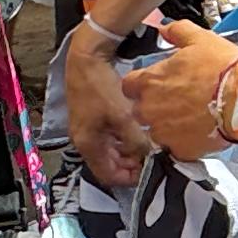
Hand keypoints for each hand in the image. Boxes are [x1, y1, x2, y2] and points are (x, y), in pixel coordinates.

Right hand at [62, 19, 147, 189]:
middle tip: (152, 157)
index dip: (128, 178)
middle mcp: (85, 141)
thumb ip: (135, 140)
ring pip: (112, 151)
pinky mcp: (95, 118)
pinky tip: (139, 131)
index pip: (107, 176)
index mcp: (87, 145)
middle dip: (131, 164)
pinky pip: (111, 137)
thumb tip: (150, 155)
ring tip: (149, 144)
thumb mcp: (121, 116)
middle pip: (110, 164)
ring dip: (129, 151)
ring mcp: (89, 129)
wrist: (86, 58)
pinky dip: (125, 139)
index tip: (148, 171)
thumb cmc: (100, 88)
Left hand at [125, 17, 237, 162]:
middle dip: (154, 107)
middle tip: (177, 101)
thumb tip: (164, 29)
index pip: (129, 86)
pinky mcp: (181, 150)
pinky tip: (199, 133)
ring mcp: (164, 132)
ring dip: (167, 127)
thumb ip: (177, 31)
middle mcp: (150, 109)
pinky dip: (184, 143)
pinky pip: (176, 149)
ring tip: (190, 119)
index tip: (156, 84)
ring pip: (156, 132)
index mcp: (150, 81)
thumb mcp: (200, 39)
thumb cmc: (223, 68)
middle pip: (140, 111)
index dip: (142, 85)